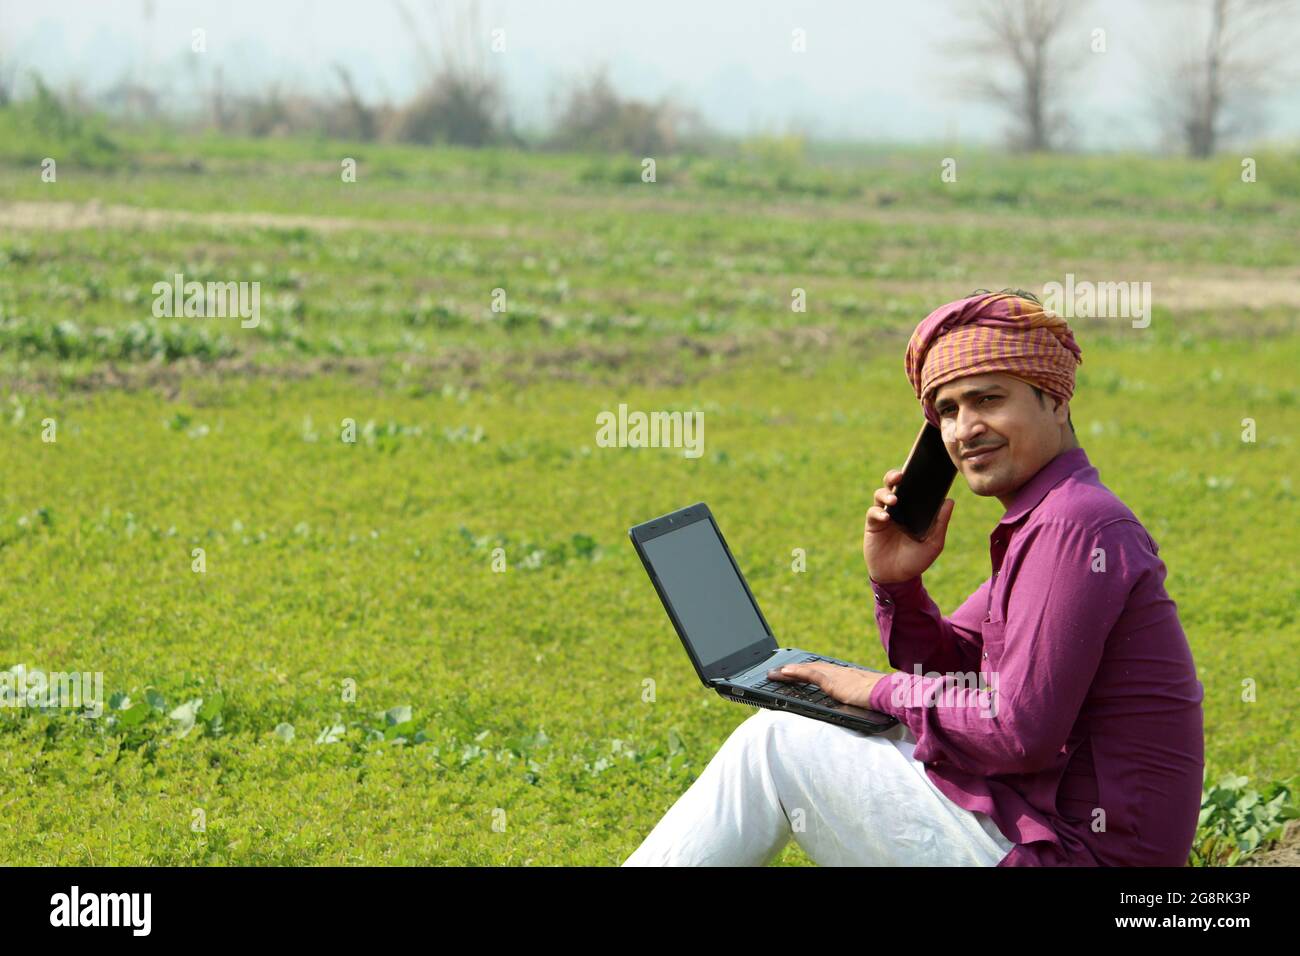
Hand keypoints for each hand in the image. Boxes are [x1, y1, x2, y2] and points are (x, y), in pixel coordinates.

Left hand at [766, 662, 886, 709]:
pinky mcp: (832, 681)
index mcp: (850, 677)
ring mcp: (836, 676)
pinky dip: (795, 672)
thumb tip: (864, 709)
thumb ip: (864, 701)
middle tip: (782, 672)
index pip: (827, 672)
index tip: (802, 672)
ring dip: (790, 671)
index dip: (812, 671)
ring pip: (808, 670)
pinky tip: (784, 672)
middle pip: (814, 668)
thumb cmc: (886, 699)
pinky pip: (809, 674)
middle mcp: (841, 673)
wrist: (890, 693)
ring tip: (775, 673)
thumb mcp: (871, 700)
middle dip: (797, 670)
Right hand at [863, 467, 954, 583]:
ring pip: (880, 494)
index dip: (912, 476)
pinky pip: (873, 512)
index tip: (917, 468)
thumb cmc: (916, 560)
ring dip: (886, 494)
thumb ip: (940, 523)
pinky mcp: (873, 525)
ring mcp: (884, 516)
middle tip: (900, 476)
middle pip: (892, 485)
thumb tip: (949, 501)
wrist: (897, 578)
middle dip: (894, 476)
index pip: (911, 487)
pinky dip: (878, 512)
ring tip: (894, 500)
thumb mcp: (933, 543)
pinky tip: (886, 517)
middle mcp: (898, 509)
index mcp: (912, 510)